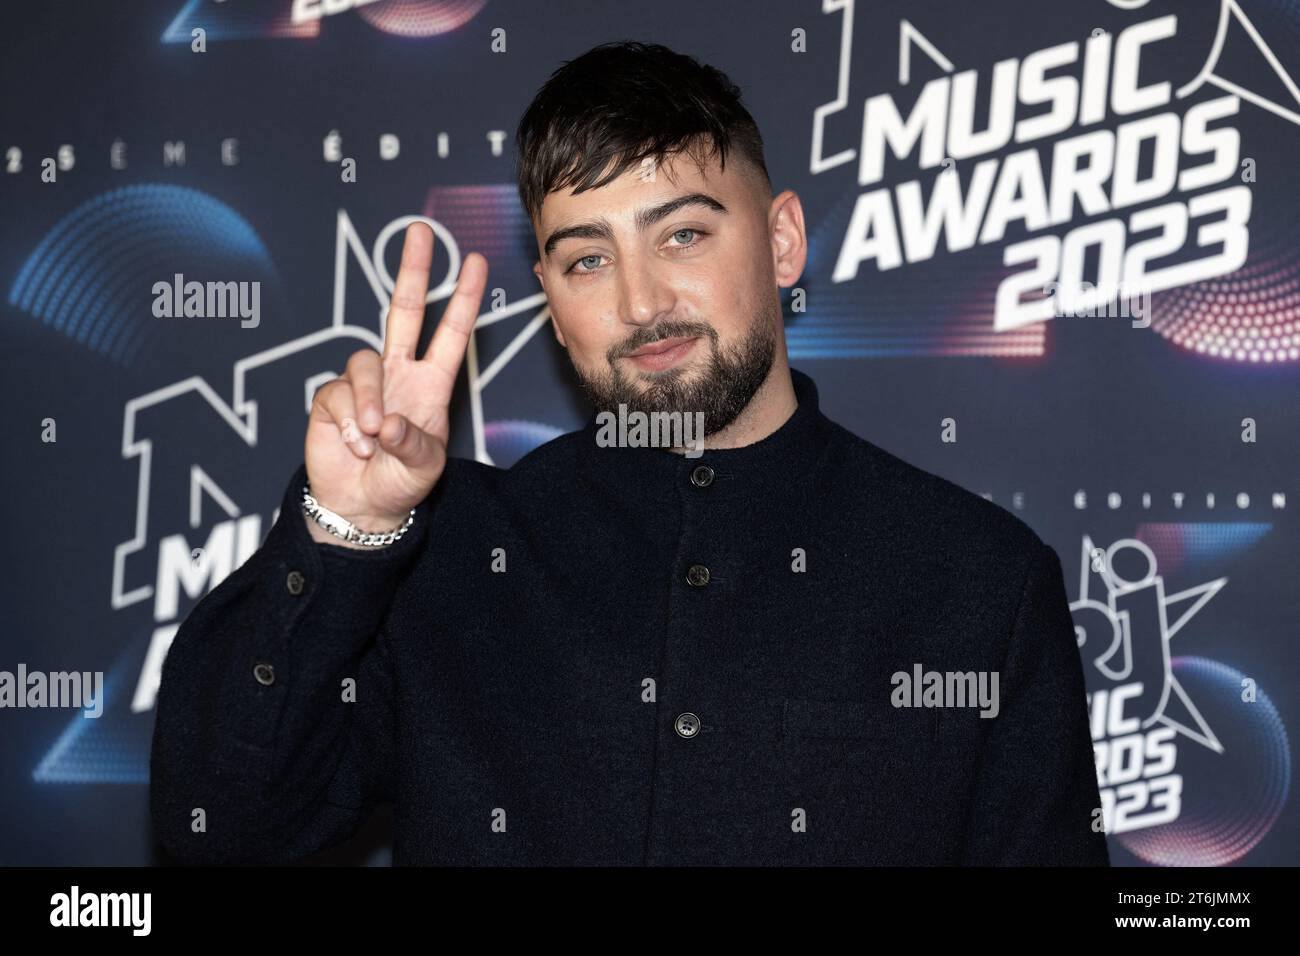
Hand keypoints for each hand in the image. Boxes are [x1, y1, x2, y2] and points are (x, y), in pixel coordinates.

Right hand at [305, 222, 486, 536]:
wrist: (362, 507)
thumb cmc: (400, 483)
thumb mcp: (423, 467)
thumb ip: (411, 444)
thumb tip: (385, 421)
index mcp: (431, 384)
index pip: (451, 333)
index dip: (464, 299)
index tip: (476, 262)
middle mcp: (398, 374)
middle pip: (404, 310)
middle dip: (414, 271)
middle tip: (422, 231)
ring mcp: (364, 383)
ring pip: (363, 362)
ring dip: (367, 401)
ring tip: (371, 438)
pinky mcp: (331, 397)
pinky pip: (337, 393)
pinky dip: (347, 422)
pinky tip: (354, 445)